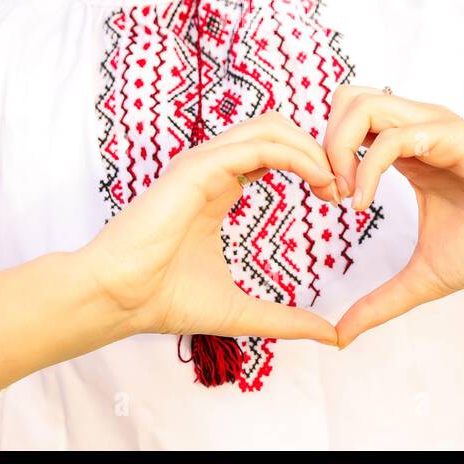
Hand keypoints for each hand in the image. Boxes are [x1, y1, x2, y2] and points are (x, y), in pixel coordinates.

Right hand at [80, 111, 341, 345]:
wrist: (117, 299)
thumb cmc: (163, 300)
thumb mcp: (241, 311)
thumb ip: (286, 320)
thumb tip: (331, 336)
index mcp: (219, 187)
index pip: (274, 153)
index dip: (312, 166)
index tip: (339, 198)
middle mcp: (212, 168)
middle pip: (278, 129)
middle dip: (319, 149)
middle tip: (346, 188)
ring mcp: (203, 163)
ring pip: (271, 127)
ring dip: (313, 148)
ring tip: (336, 183)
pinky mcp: (197, 167)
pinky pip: (258, 145)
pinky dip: (296, 155)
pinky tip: (319, 181)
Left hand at [323, 85, 463, 348]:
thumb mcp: (423, 276)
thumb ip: (381, 301)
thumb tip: (340, 336)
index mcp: (406, 148)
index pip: (345, 122)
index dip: (323, 156)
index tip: (327, 202)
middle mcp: (416, 128)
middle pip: (345, 99)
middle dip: (322, 143)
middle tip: (329, 194)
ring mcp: (433, 127)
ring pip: (361, 104)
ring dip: (338, 149)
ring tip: (346, 197)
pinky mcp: (453, 137)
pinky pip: (395, 136)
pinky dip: (367, 167)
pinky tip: (364, 204)